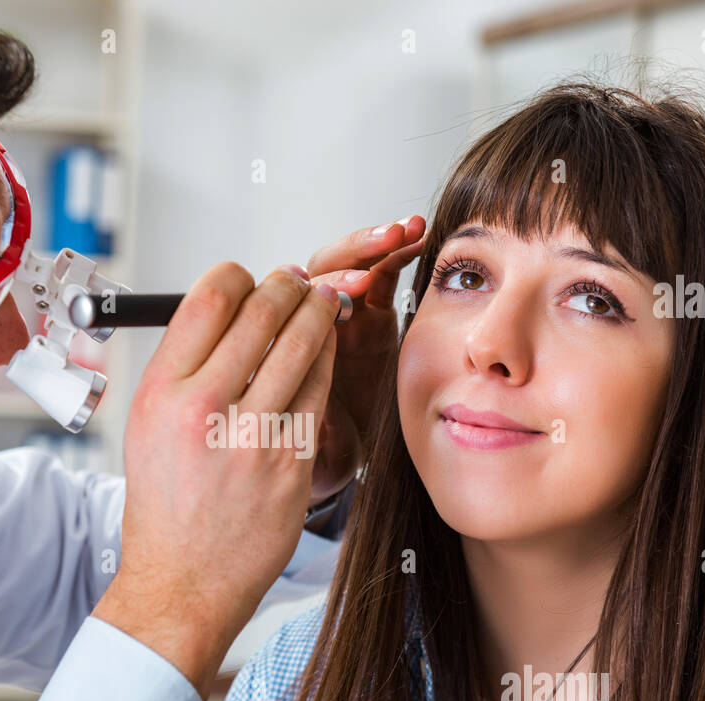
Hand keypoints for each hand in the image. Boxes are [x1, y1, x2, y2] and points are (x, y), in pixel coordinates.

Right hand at [93, 263, 340, 700]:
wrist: (184, 583)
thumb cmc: (167, 506)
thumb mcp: (149, 426)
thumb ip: (185, 369)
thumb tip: (230, 315)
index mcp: (161, 393)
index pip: (207, 299)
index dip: (238, 277)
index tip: (250, 279)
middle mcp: (203, 409)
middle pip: (261, 312)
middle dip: (288, 287)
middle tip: (297, 282)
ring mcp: (252, 437)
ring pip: (302, 345)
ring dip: (320, 313)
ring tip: (324, 301)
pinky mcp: (292, 463)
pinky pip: (320, 392)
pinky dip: (326, 362)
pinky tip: (326, 351)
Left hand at [304, 215, 425, 501]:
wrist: (332, 465)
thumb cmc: (310, 456)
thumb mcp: (312, 454)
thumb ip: (317, 437)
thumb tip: (324, 425)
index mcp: (285, 349)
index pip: (293, 304)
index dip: (316, 292)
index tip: (342, 291)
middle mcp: (309, 325)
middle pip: (321, 271)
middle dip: (354, 254)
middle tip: (385, 242)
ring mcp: (343, 317)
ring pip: (351, 264)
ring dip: (376, 243)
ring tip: (406, 230)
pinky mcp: (374, 316)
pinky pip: (383, 274)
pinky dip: (398, 253)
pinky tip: (419, 238)